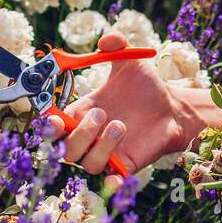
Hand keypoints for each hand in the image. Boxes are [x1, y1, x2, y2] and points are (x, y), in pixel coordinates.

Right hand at [45, 29, 188, 191]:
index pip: (55, 126)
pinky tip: (116, 176)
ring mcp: (108, 153)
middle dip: (79, 133)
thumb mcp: (131, 63)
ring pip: (88, 163)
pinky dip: (111, 184)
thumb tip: (107, 39)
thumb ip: (118, 46)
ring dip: (100, 147)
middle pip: (66, 149)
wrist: (172, 108)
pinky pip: (112, 182)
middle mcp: (91, 136)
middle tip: (100, 114)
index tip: (56, 120)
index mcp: (83, 112)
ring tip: (120, 125)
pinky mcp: (126, 165)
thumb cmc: (145, 87)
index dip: (49, 127)